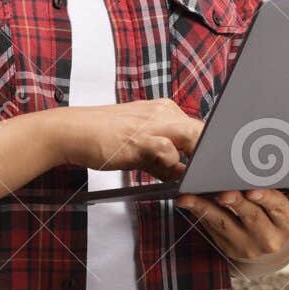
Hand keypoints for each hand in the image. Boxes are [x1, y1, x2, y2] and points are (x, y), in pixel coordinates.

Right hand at [49, 99, 202, 179]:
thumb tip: (181, 176)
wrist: (72, 132)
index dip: (211, 150)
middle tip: (213, 177)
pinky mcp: (141, 138)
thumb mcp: (140, 148)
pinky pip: (169, 153)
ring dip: (197, 163)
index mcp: (165, 110)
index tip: (216, 168)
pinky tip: (171, 179)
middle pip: (203, 132)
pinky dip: (174, 168)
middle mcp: (163, 112)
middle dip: (212, 156)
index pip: (201, 128)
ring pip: (193, 138)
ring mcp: (153, 123)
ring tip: (197, 179)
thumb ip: (162, 161)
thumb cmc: (103, 138)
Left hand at [176, 184, 288, 265]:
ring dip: (208, 205)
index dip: (265, 199)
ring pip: (225, 220)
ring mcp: (244, 243)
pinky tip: (184, 199)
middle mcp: (268, 237)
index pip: (277, 209)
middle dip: (235, 199)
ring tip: (195, 190)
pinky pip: (208, 226)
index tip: (254, 188)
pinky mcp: (225, 244)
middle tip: (223, 188)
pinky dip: (196, 211)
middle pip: (249, 213)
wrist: (275, 250)